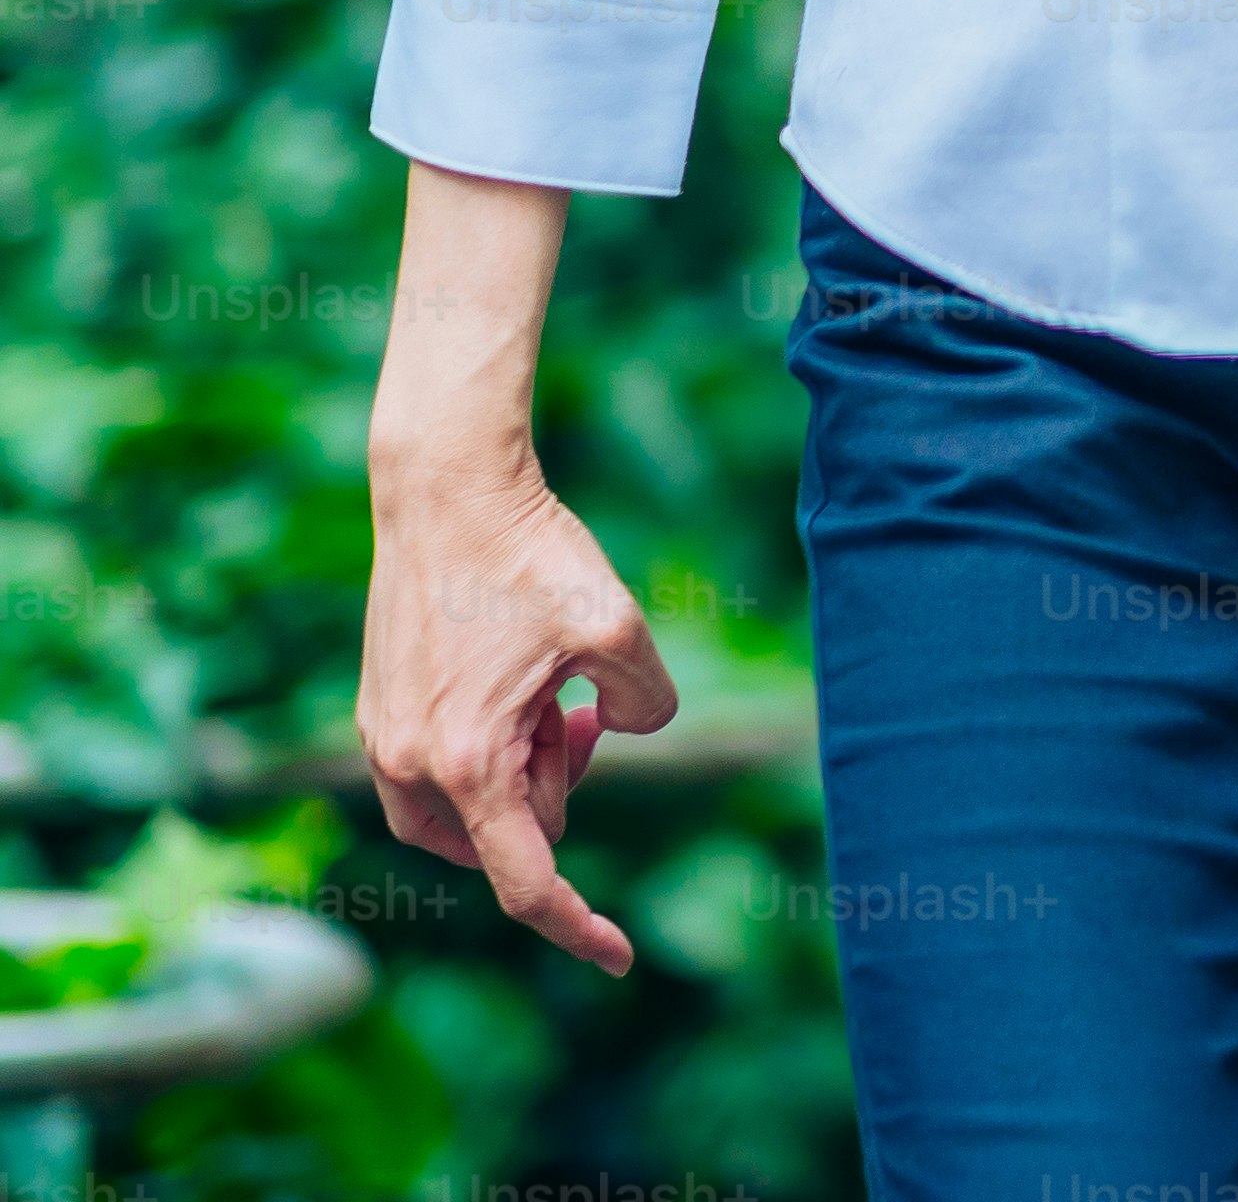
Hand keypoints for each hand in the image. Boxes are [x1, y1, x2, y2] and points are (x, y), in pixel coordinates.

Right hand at [358, 430, 677, 971]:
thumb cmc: (528, 556)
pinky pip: (445, 771)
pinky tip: (528, 684)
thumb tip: (621, 734)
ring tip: (555, 697)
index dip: (577, 925)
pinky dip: (496, 748)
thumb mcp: (619, 627)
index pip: (527, 881)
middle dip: (559, 789)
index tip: (621, 959)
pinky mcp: (378, 713)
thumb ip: (645, 703)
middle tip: (577, 713)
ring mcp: (384, 742)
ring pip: (475, 810)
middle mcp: (409, 768)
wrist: (444, 490)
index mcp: (467, 764)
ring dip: (529, 771)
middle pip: (512, 834)